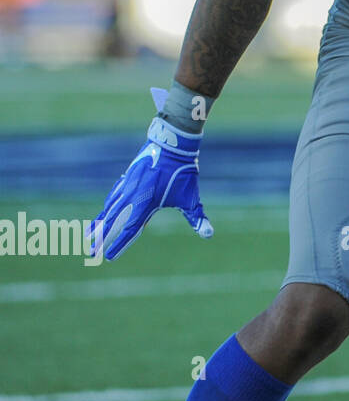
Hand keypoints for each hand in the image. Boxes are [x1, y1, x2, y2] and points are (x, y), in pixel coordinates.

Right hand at [89, 115, 212, 260]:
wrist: (172, 144)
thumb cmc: (182, 172)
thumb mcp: (191, 197)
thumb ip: (197, 217)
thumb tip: (209, 234)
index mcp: (146, 203)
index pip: (130, 229)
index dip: (119, 244)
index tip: (108, 256)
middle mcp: (132, 196)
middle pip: (113, 221)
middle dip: (101, 237)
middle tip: (91, 251)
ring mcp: (127, 185)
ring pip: (109, 208)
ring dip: (99, 222)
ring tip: (89, 233)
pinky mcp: (127, 177)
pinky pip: (114, 195)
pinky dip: (107, 206)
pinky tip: (104, 210)